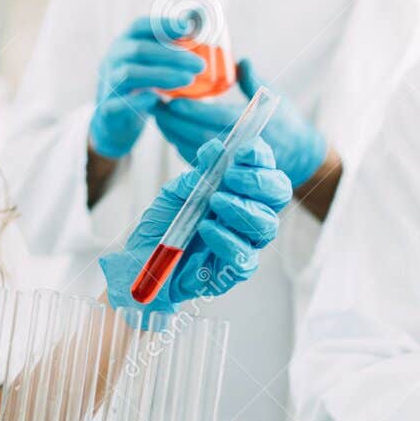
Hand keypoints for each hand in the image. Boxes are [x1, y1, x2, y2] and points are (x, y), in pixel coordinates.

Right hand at [89, 15, 205, 159]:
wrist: (114, 120)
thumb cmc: (139, 88)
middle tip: (199, 64)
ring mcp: (107, 83)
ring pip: (129, 73)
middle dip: (171, 55)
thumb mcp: (151, 66)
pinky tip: (157, 100)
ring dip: (161, 75)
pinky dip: (139, 100)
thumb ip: (168, 53)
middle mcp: (112, 60)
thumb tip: (200, 40)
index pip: (140, 26)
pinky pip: (120, 102)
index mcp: (124, 44)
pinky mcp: (107, 108)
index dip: (163, 25)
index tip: (188, 28)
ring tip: (188, 80)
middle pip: (138, 49)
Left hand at [99, 136, 291, 311]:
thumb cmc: (162, 227)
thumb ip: (196, 174)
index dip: (260, 158)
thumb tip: (215, 150)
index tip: (244, 151)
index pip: (264, 169)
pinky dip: (226, 238)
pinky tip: (206, 229)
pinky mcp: (235, 270)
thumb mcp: (174, 193)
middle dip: (258, 181)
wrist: (141, 262)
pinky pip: (245, 255)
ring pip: (267, 224)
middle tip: (231, 177)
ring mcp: (245, 242)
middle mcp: (248, 215)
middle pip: (278, 194)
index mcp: (238, 191)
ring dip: (241, 208)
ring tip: (215, 202)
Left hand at [153, 60, 326, 188]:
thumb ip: (252, 80)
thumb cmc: (286, 124)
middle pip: (194, 135)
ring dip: (171, 134)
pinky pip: (195, 159)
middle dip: (171, 122)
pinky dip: (179, 145)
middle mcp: (235, 145)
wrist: (298, 157)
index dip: (189, 111)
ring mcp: (228, 160)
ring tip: (157, 116)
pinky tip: (170, 131)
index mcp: (246, 125)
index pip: (211, 119)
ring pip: (191, 148)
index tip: (170, 100)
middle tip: (153, 106)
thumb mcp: (273, 96)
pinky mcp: (223, 169)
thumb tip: (240, 60)